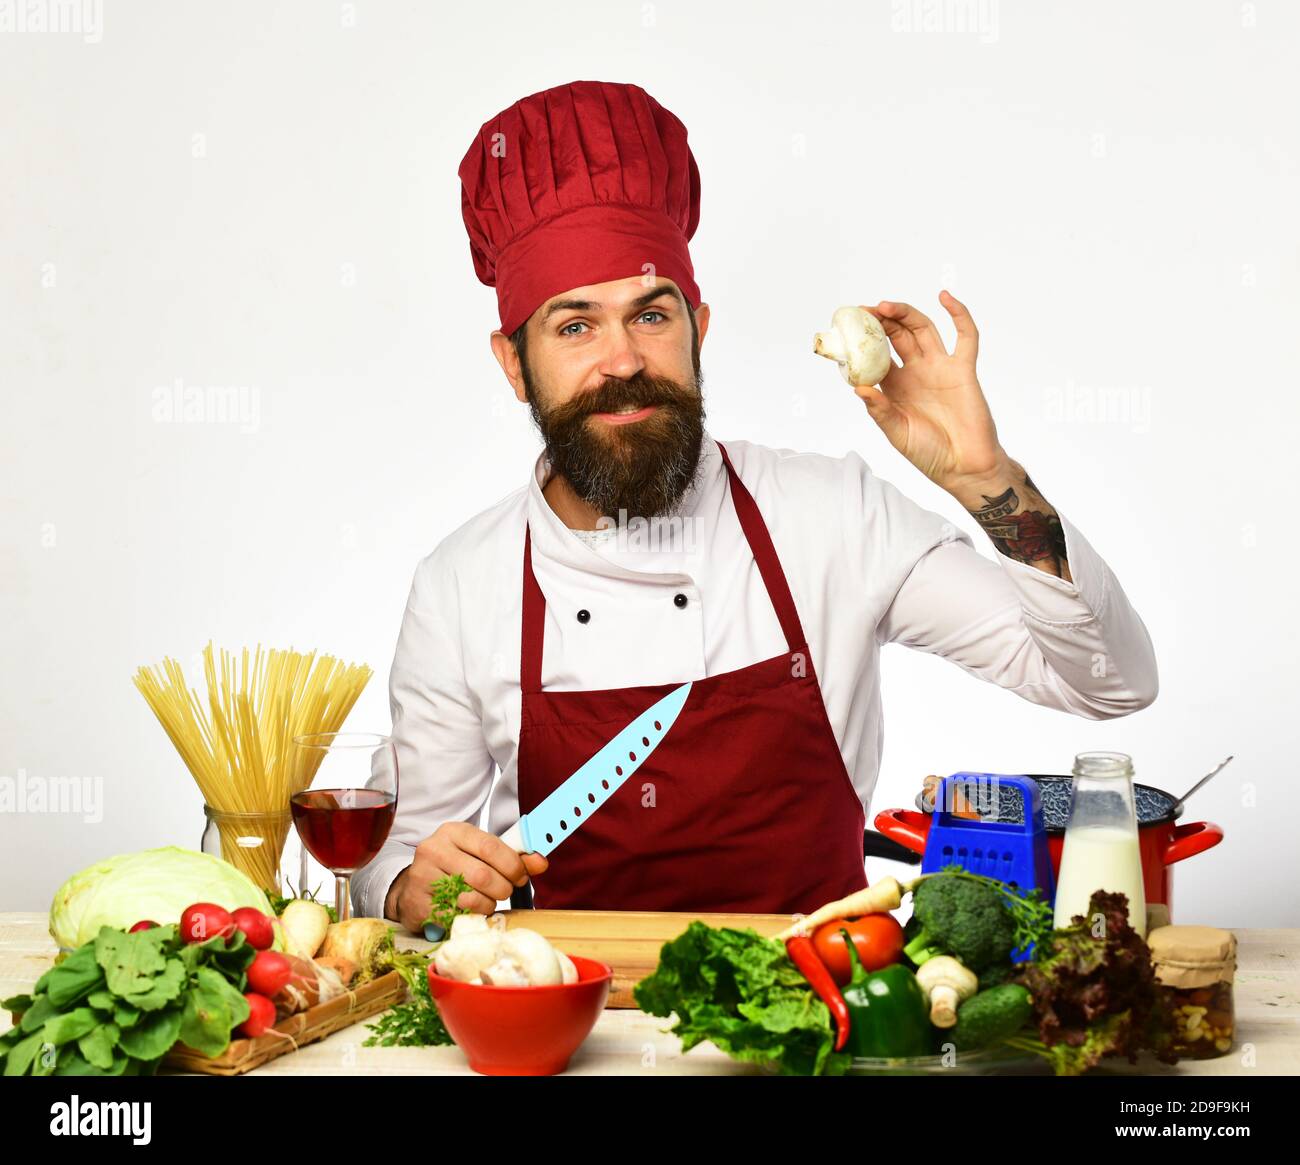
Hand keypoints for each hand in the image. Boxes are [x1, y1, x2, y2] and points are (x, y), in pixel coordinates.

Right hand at [385, 821, 548, 932]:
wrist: (411, 889)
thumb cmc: (452, 868)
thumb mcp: (479, 854)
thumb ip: (511, 857)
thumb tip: (541, 862)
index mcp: (453, 831)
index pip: (490, 846)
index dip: (512, 864)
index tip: (521, 876)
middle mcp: (434, 849)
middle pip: (483, 875)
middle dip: (503, 888)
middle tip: (505, 891)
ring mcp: (422, 876)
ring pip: (470, 898)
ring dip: (487, 905)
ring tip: (486, 901)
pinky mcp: (417, 903)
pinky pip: (455, 916)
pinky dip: (468, 917)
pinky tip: (467, 910)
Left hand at [855, 292, 1010, 493]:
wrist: (963, 466)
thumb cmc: (928, 453)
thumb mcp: (896, 433)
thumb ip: (879, 410)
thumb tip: (859, 388)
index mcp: (895, 386)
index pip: (875, 355)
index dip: (862, 341)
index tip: (846, 328)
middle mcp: (916, 372)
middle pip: (897, 335)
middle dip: (880, 321)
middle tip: (864, 312)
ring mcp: (940, 367)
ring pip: (922, 329)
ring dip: (905, 314)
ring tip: (886, 306)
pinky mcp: (963, 369)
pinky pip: (965, 337)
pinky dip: (959, 314)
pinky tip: (945, 297)